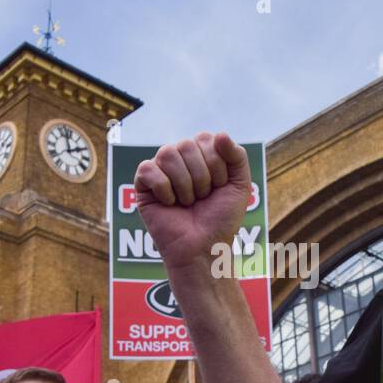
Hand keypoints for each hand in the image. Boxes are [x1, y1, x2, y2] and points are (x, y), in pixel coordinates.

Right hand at [134, 132, 251, 272]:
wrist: (204, 248)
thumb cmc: (221, 219)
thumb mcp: (240, 186)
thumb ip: (237, 156)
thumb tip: (220, 134)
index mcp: (201, 155)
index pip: (206, 139)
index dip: (216, 164)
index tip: (219, 187)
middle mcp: (180, 159)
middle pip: (186, 145)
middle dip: (201, 176)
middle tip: (202, 198)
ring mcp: (160, 171)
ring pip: (167, 154)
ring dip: (184, 184)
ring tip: (187, 202)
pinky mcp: (143, 186)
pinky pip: (148, 169)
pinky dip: (164, 189)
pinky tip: (170, 204)